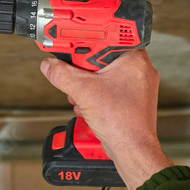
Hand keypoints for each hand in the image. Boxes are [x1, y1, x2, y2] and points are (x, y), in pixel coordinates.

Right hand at [40, 49, 172, 189]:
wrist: (132, 150)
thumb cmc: (122, 122)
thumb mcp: (83, 92)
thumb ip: (62, 75)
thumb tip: (50, 66)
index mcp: (133, 58)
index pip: (105, 39)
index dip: (86, 41)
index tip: (72, 41)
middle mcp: (139, 69)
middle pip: (102, 57)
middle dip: (83, 69)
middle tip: (74, 72)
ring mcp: (137, 86)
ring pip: (105, 75)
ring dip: (88, 84)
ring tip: (81, 93)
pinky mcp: (132, 100)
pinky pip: (109, 89)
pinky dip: (96, 95)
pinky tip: (88, 105)